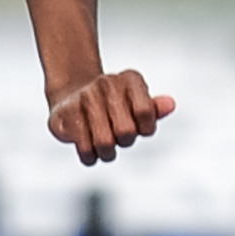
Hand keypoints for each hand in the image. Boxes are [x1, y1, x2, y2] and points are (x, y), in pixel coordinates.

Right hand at [48, 70, 175, 165]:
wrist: (72, 95)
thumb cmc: (114, 105)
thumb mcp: (138, 105)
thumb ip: (155, 109)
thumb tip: (171, 104)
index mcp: (130, 79)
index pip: (146, 113)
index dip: (145, 128)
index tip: (139, 127)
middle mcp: (106, 83)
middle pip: (126, 132)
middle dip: (125, 142)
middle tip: (118, 136)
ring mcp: (84, 97)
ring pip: (105, 143)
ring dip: (107, 153)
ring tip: (103, 145)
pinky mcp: (64, 114)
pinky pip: (85, 149)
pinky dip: (90, 156)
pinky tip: (89, 147)